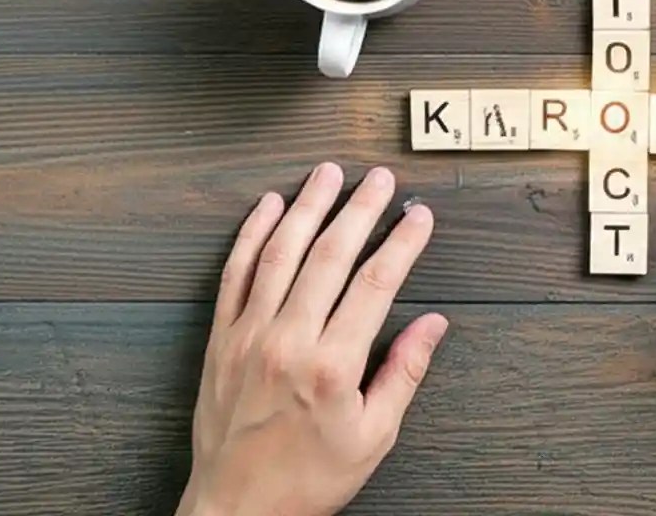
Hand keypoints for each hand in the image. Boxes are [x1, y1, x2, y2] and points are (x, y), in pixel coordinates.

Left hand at [177, 163, 447, 515]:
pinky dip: (252, 235)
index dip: (402, 243)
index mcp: (332, 365)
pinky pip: (236, 273)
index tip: (419, 216)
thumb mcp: (373, 436)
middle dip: (360, 210)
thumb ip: (404, 373)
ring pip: (281, 253)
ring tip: (328, 173)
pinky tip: (268, 207)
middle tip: (380, 178)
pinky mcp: (222, 339)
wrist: (237, 509)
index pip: (376, 284)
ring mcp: (250, 335)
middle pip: (330, 256)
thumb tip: (434, 325)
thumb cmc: (308, 478)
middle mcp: (288, 341)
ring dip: (307, 207)